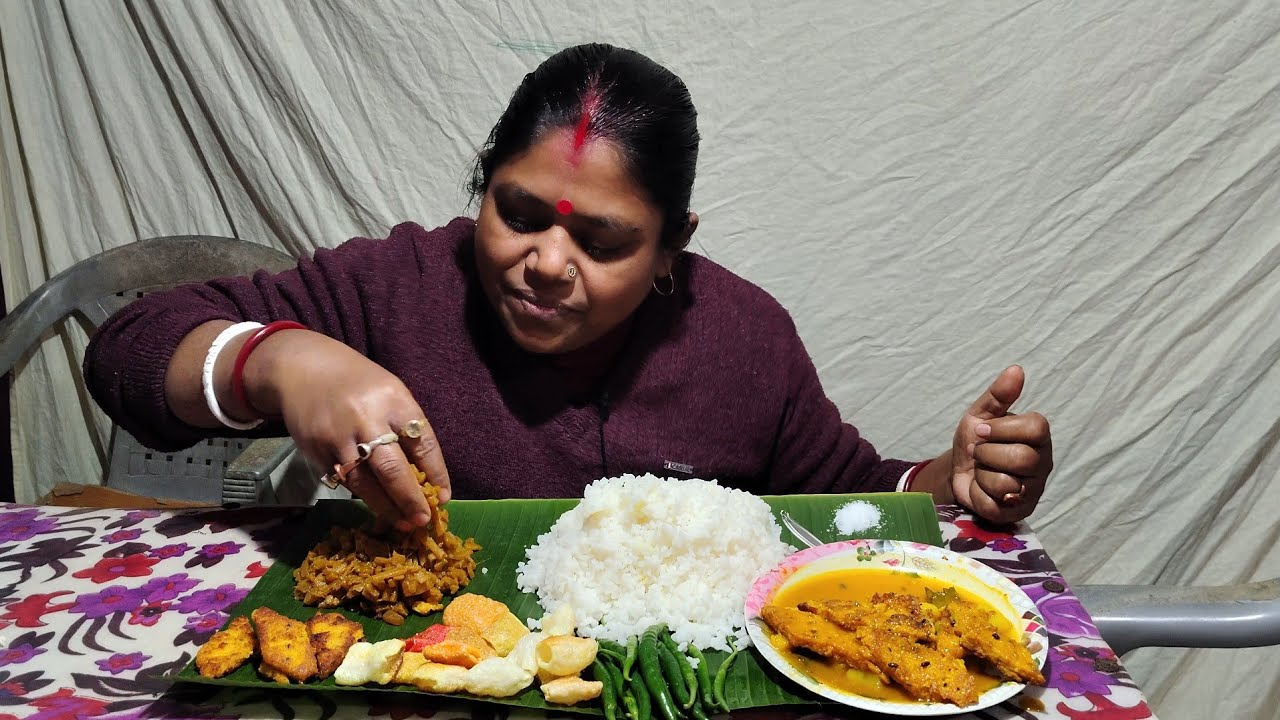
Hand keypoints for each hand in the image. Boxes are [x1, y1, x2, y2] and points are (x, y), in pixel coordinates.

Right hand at [245, 330, 451, 529]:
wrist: (302, 369)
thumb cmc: (359, 384)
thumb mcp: (391, 393)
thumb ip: (407, 428)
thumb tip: (426, 476)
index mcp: (394, 400)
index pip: (422, 443)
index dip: (436, 474)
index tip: (443, 498)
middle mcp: (365, 418)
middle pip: (392, 469)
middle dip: (410, 499)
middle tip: (423, 520)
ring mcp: (336, 437)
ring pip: (364, 483)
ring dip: (385, 507)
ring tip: (401, 522)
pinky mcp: (315, 450)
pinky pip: (342, 480)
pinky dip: (360, 494)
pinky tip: (373, 504)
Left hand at [950, 365, 1051, 522]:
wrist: (958, 474)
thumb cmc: (976, 442)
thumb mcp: (980, 415)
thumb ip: (998, 395)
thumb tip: (1016, 369)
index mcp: (1038, 436)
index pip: (1036, 428)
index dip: (1002, 429)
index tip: (981, 431)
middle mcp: (1043, 462)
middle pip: (1022, 458)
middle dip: (988, 454)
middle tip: (979, 453)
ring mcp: (1034, 489)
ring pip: (1008, 483)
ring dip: (983, 475)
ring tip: (982, 471)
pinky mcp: (1020, 511)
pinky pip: (997, 504)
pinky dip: (980, 494)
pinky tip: (982, 489)